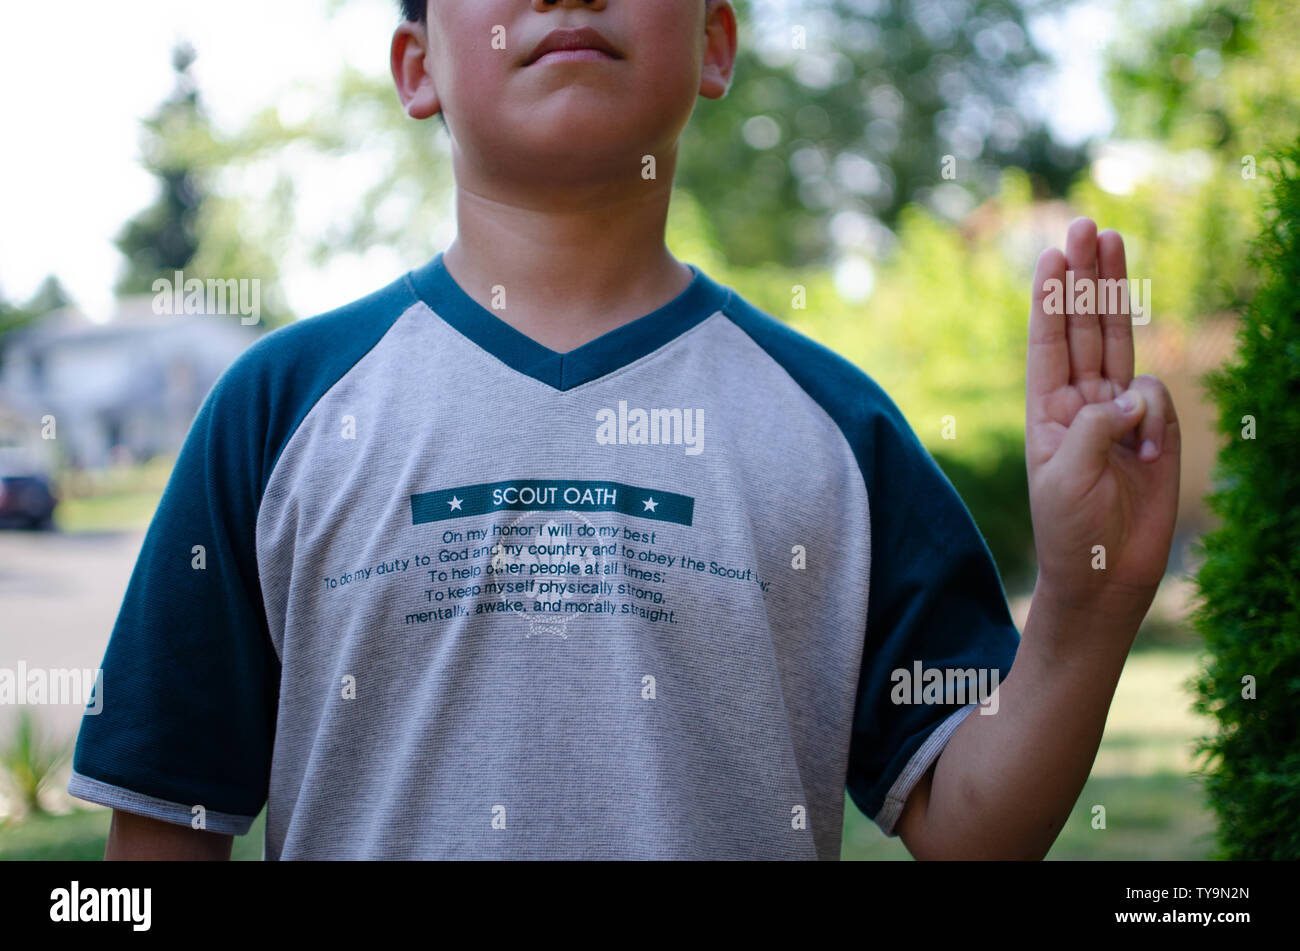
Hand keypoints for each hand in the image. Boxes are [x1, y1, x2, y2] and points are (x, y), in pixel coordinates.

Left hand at [1025, 218, 1180, 611]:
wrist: (1108, 574)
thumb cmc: (1071, 529)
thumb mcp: (1067, 476)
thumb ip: (1095, 427)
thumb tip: (1134, 395)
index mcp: (1046, 410)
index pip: (1049, 342)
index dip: (1052, 298)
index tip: (1053, 254)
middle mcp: (1082, 402)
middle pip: (1085, 325)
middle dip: (1085, 274)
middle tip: (1085, 224)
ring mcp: (1120, 413)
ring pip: (1119, 340)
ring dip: (1116, 291)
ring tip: (1113, 240)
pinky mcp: (1157, 432)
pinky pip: (1159, 399)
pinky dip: (1155, 411)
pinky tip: (1144, 447)